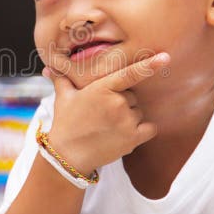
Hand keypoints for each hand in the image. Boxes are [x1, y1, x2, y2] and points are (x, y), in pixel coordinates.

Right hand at [43, 52, 169, 173]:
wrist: (68, 155)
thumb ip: (62, 79)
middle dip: (122, 102)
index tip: (165, 57)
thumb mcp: (63, 98)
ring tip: (109, 126)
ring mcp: (126, 121)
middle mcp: (117, 103)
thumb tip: (48, 67)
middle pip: (133, 96)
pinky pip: (150, 128)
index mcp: (102, 88)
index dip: (149, 65)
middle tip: (103, 114)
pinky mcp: (133, 138)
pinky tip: (127, 133)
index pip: (130, 73)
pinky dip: (143, 129)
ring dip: (130, 117)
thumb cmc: (66, 123)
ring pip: (140, 112)